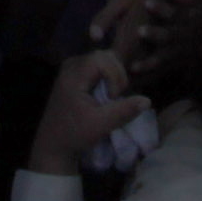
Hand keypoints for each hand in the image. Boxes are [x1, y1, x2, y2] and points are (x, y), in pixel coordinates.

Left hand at [31, 48, 147, 173]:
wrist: (53, 144)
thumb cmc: (75, 134)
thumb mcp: (101, 125)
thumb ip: (124, 111)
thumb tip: (148, 100)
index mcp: (73, 75)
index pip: (102, 59)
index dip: (115, 75)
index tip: (113, 97)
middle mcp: (70, 66)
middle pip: (103, 56)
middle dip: (116, 75)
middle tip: (115, 97)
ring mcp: (71, 69)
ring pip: (102, 60)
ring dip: (113, 77)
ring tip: (111, 97)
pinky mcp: (75, 75)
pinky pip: (97, 67)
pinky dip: (107, 78)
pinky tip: (106, 95)